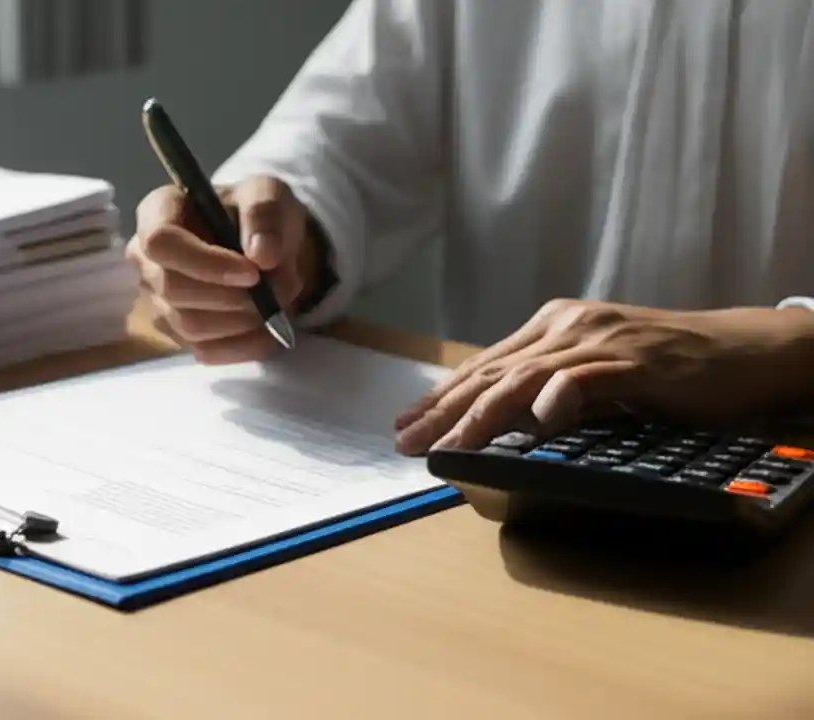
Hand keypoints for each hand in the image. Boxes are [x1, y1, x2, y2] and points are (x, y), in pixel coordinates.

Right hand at [128, 175, 322, 363]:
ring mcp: (157, 299)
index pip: (161, 242)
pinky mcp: (176, 333)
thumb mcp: (269, 195)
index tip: (252, 273)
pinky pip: (205, 351)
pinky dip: (245, 345)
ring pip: (190, 326)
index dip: (205, 263)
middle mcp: (145, 258)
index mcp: (158, 212)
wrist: (265, 250)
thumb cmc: (255, 216)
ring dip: (243, 321)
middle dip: (231, 297)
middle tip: (277, 290)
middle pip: (173, 289)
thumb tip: (263, 256)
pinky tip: (269, 329)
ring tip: (278, 302)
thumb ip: (266, 214)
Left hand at [394, 299, 813, 454]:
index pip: (483, 365)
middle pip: (493, 372)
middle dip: (445, 410)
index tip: (405, 425)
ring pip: (527, 378)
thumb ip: (549, 391)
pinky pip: (591, 378)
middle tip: (408, 441)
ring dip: (484, 415)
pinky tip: (539, 419)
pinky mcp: (638, 361)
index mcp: (552, 326)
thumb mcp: (593, 373)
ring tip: (452, 444)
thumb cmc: (665, 366)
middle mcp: (567, 326)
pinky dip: (562, 397)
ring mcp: (601, 340)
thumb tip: (502, 423)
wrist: (739, 349)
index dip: (441, 396)